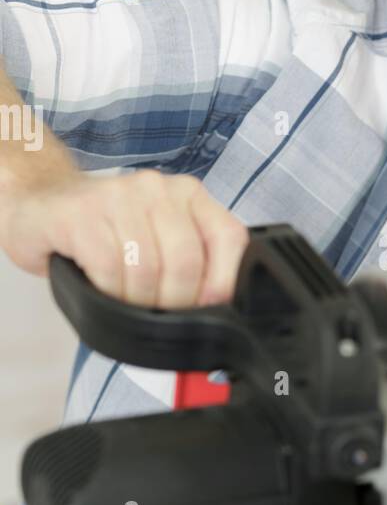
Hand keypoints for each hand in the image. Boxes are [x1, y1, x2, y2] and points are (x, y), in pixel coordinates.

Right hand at [0, 169, 248, 308]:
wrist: (41, 204)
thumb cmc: (106, 231)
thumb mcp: (159, 239)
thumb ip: (193, 261)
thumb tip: (219, 308)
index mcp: (188, 194)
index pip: (229, 238)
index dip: (222, 283)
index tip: (209, 311)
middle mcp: (157, 188)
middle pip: (186, 261)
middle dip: (175, 304)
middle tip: (157, 315)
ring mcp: (118, 196)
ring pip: (148, 268)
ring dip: (137, 302)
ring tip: (125, 302)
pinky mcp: (80, 213)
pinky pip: (110, 267)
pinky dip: (110, 292)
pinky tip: (101, 289)